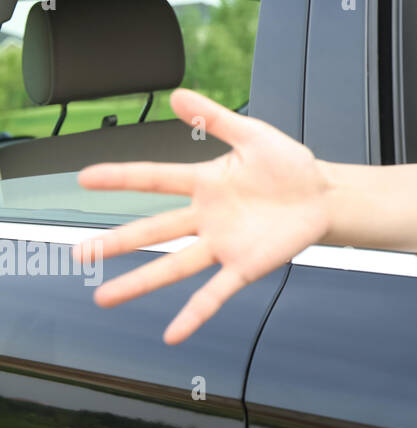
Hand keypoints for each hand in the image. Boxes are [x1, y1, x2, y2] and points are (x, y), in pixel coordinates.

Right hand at [71, 88, 333, 344]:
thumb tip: (178, 94)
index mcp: (205, 182)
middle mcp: (206, 217)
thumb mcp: (253, 136)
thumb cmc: (290, 166)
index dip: (121, 177)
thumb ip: (215, 117)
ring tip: (103, 298)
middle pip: (154, 230)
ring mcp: (222, 244)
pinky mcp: (244, 265)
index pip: (155, 178)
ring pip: (173, 266)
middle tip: (80, 253)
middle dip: (116, 242)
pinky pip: (214, 293)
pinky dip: (194, 314)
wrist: (324, 195)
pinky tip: (174, 333)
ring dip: (139, 282)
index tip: (85, 178)